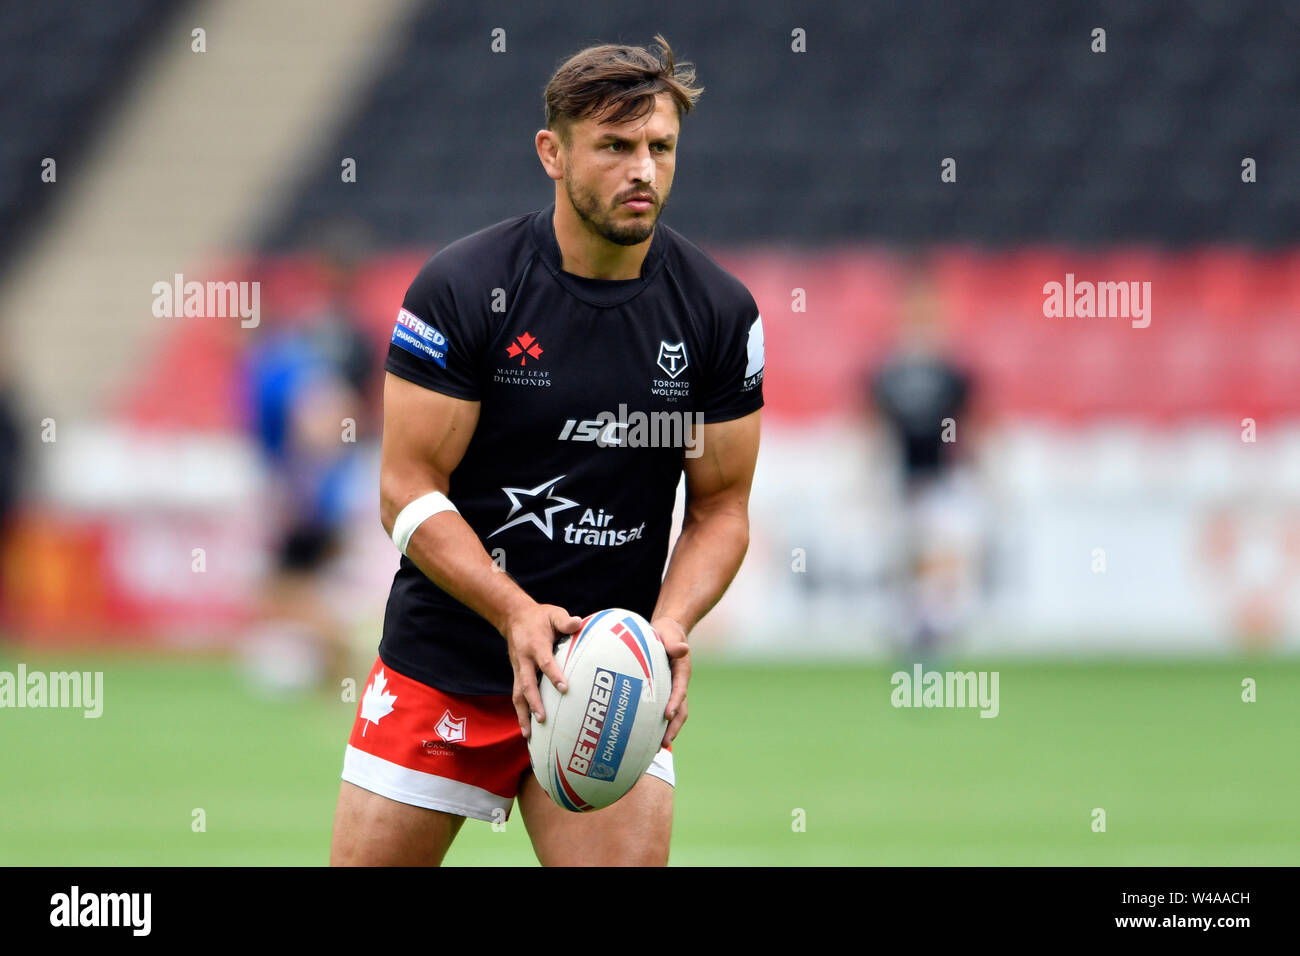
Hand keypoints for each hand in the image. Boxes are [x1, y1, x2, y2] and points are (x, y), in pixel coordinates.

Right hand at [502, 603, 581, 738]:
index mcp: (535, 645)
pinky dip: (521, 713)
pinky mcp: (517, 676)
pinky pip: (517, 696)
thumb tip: (578, 623)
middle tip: (542, 718)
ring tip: (528, 735)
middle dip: (534, 702)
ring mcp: (518, 669)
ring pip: (518, 695)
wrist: (513, 617)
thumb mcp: (553, 613)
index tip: (564, 688)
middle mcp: (524, 660)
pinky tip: (527, 730)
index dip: (553, 675)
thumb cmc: (539, 617)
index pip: (544, 662)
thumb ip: (565, 621)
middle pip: (527, 684)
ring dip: (522, 714)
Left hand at [652, 615, 689, 747]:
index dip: (675, 702)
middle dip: (673, 728)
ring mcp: (671, 691)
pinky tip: (643, 738)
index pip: (679, 689)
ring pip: (673, 715)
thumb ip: (673, 642)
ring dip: (666, 732)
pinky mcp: (663, 693)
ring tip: (654, 750)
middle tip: (663, 744)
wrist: (667, 633)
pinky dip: (656, 725)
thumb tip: (683, 649)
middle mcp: (678, 685)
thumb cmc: (666, 632)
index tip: (668, 714)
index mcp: (681, 671)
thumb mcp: (670, 632)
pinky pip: (660, 711)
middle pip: (680, 710)